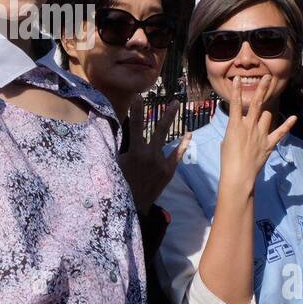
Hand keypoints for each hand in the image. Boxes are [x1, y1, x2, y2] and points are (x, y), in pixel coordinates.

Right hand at [118, 96, 190, 214]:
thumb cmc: (119, 184)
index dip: (136, 110)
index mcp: (135, 151)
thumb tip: (115, 130)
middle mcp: (150, 154)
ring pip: (166, 139)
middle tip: (174, 101)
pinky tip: (188, 135)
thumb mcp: (114, 164)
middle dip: (165, 114)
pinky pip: (176, 155)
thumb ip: (117, 147)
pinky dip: (182, 145)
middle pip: (158, 129)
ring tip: (176, 107)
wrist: (132, 207)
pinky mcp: (167, 171)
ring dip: (170, 122)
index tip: (139, 96)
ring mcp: (161, 163)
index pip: (135, 125)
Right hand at [218, 76, 297, 191]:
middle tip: (267, 77)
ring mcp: (260, 134)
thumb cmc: (227, 160)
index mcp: (235, 125)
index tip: (238, 78)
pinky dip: (287, 125)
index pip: (235, 103)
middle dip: (261, 89)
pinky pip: (280, 132)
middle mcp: (249, 126)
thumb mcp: (225, 144)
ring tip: (262, 114)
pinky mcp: (269, 143)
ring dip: (265, 113)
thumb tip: (234, 134)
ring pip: (267, 115)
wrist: (238, 175)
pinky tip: (294, 118)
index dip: (236, 90)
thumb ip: (231, 135)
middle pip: (257, 103)